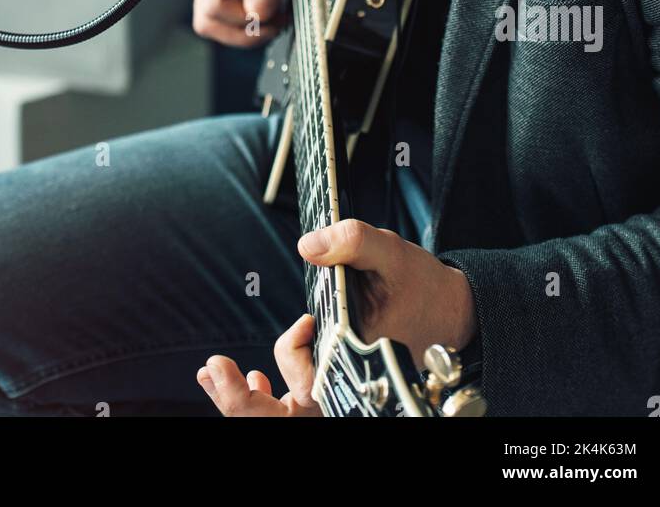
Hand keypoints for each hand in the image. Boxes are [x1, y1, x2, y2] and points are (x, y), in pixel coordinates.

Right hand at [192, 0, 328, 46]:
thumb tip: (257, 18)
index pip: (213, 8)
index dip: (243, 21)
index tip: (271, 17)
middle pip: (207, 18)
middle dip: (241, 30)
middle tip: (273, 23)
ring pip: (219, 14)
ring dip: (247, 22)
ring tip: (277, 13)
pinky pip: (233, 0)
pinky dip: (252, 8)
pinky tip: (274, 1)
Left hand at [197, 220, 477, 416]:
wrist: (449, 310)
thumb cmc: (420, 286)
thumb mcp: (391, 253)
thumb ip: (352, 241)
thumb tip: (308, 245)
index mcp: (354, 363)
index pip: (301, 397)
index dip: (263, 389)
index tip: (246, 365)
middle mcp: (345, 385)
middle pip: (284, 418)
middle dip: (242, 404)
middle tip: (211, 372)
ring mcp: (338, 387)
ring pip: (285, 413)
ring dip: (245, 399)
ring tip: (212, 374)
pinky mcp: (334, 380)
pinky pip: (295, 402)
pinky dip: (267, 395)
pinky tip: (251, 376)